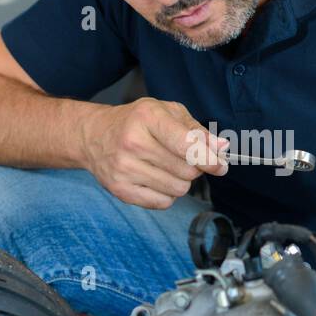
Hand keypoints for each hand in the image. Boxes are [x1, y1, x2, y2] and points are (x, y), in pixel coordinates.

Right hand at [80, 97, 227, 208]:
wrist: (94, 135)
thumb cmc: (137, 122)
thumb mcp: (167, 112)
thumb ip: (197, 131)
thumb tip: (221, 149)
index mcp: (148, 117)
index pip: (187, 145)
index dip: (210, 159)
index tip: (221, 166)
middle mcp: (133, 142)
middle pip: (188, 171)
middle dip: (194, 168)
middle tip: (184, 159)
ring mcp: (124, 168)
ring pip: (178, 189)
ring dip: (180, 181)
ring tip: (165, 166)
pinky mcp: (120, 189)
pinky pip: (163, 203)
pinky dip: (166, 194)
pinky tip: (155, 178)